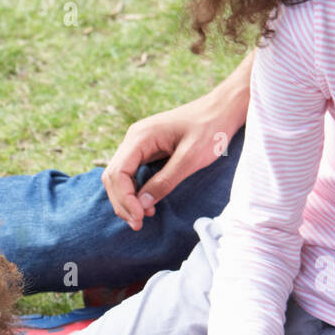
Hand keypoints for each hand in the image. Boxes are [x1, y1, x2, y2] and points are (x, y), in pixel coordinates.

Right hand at [102, 93, 243, 231]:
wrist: (221, 109)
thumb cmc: (210, 129)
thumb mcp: (191, 158)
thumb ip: (166, 181)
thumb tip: (143, 205)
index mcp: (140, 137)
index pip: (117, 173)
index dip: (125, 199)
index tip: (140, 218)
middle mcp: (134, 139)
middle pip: (112, 177)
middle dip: (122, 203)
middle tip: (138, 225)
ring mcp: (138, 144)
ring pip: (118, 177)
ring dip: (126, 200)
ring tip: (141, 219)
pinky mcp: (146, 150)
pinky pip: (130, 174)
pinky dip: (133, 193)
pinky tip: (146, 206)